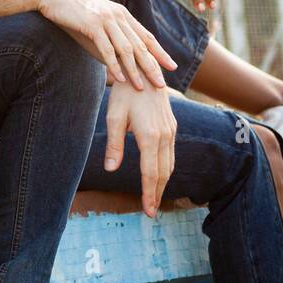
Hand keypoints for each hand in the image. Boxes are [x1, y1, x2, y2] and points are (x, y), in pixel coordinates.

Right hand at [32, 0, 176, 89]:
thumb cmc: (70, 7)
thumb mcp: (93, 18)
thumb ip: (106, 33)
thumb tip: (115, 53)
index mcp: (121, 14)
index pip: (146, 36)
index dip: (160, 52)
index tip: (171, 66)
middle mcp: (118, 16)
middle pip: (140, 45)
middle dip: (153, 66)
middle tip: (162, 84)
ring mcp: (105, 19)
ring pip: (126, 49)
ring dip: (135, 70)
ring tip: (142, 87)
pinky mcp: (92, 24)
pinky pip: (107, 49)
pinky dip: (114, 65)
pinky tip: (119, 79)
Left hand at [104, 81, 177, 216]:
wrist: (143, 70)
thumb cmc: (124, 93)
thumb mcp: (114, 117)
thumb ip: (114, 145)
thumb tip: (110, 169)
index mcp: (150, 136)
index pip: (151, 173)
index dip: (149, 194)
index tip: (147, 211)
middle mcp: (165, 136)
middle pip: (163, 173)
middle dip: (157, 194)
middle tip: (150, 212)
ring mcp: (171, 132)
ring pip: (169, 165)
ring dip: (163, 183)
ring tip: (154, 199)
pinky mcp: (171, 127)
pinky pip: (171, 154)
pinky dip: (166, 169)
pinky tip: (159, 176)